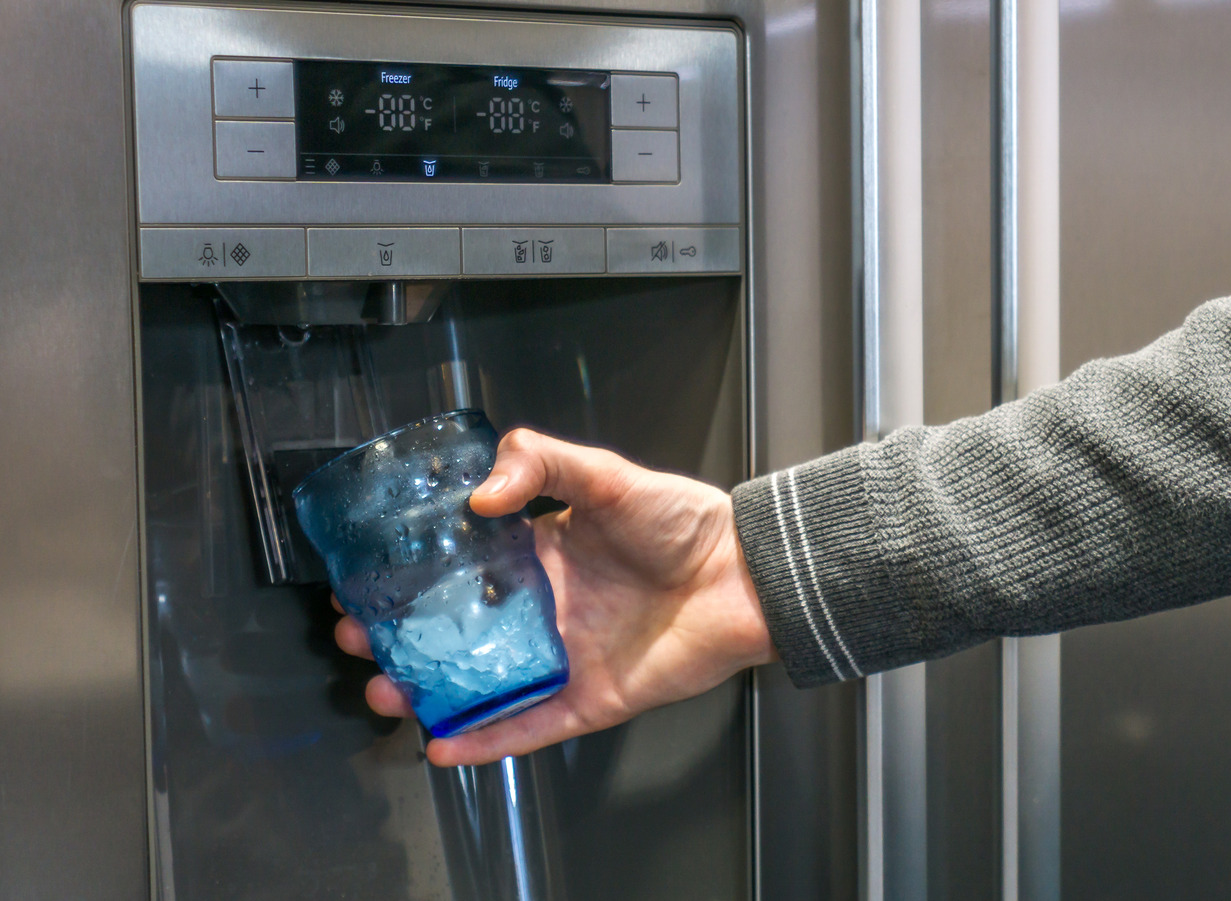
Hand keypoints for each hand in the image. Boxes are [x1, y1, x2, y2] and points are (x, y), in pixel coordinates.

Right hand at [333, 428, 777, 766]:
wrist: (745, 574)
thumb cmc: (684, 522)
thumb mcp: (606, 474)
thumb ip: (541, 465)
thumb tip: (481, 493)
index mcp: (540, 556)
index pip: (459, 572)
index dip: (411, 580)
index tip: (367, 582)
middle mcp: (544, 609)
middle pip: (458, 632)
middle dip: (403, 641)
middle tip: (360, 639)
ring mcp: (563, 657)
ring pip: (482, 685)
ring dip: (431, 695)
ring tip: (386, 693)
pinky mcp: (589, 697)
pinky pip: (529, 725)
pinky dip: (488, 740)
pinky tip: (444, 745)